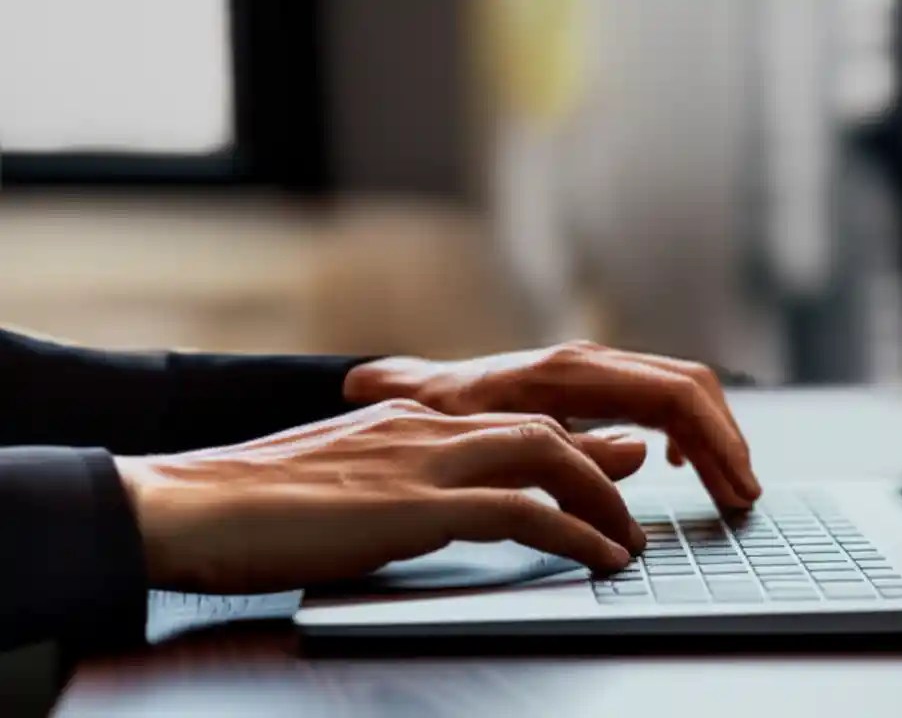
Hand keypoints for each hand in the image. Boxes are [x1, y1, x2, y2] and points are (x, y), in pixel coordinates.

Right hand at [115, 400, 648, 593]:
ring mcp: (423, 461)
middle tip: (635, 497)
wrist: (189, 503)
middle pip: (540, 430)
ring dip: (599, 497)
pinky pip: (520, 513)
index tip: (607, 459)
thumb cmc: (248, 502)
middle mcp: (424, 428)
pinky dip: (572, 533)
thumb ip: (386, 477)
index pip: (505, 419)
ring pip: (544, 458)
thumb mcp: (334, 478)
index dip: (564, 442)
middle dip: (599, 465)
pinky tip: (599, 557)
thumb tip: (414, 500)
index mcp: (406, 421)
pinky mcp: (416, 505)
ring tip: (627, 539)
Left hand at [343, 341, 759, 508]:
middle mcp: (594, 360)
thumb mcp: (490, 441)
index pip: (672, 394)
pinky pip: (659, 396)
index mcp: (575, 371)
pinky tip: (682, 464)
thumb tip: (644, 453)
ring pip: (681, 389)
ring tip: (731, 488)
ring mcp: (597, 367)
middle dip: (727, 441)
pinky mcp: (596, 382)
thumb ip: (562, 449)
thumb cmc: (445, 416)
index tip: (736, 484)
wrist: (419, 393)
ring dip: (714, 437)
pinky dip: (687, 428)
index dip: (715, 439)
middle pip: (689, 387)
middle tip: (745, 497)